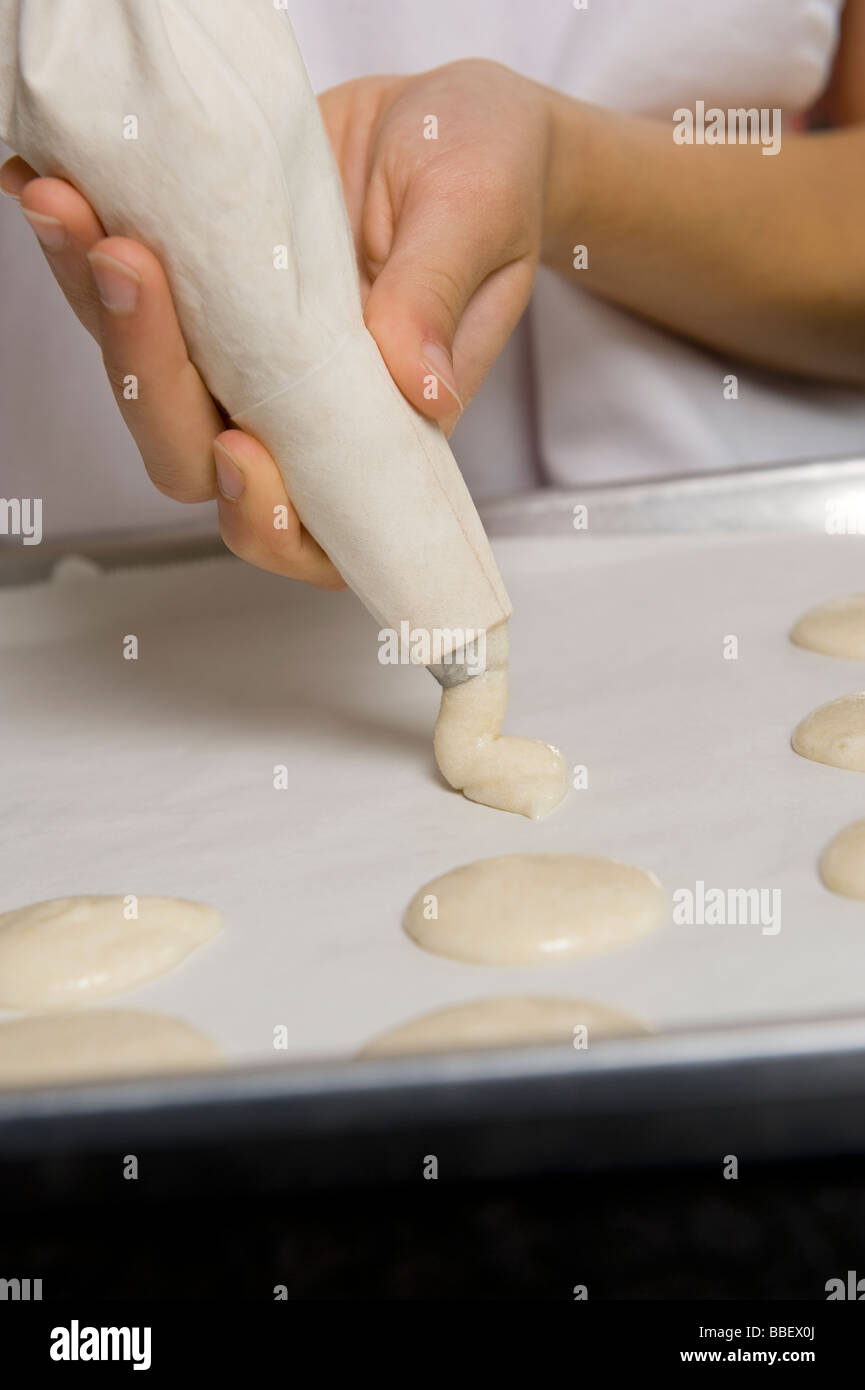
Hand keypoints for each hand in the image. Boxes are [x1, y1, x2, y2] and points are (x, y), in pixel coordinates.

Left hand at [1, 59, 551, 578]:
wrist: (445, 121)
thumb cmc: (488, 180)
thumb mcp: (479, 218)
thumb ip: (440, 299)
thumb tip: (417, 386)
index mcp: (384, 429)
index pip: (319, 525)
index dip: (269, 517)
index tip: (242, 449)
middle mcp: (300, 411)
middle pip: (198, 456)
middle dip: (150, 379)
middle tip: (129, 263)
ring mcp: (242, 355)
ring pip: (148, 381)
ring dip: (98, 310)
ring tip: (70, 208)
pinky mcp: (201, 291)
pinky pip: (128, 298)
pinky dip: (80, 255)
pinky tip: (53, 190)